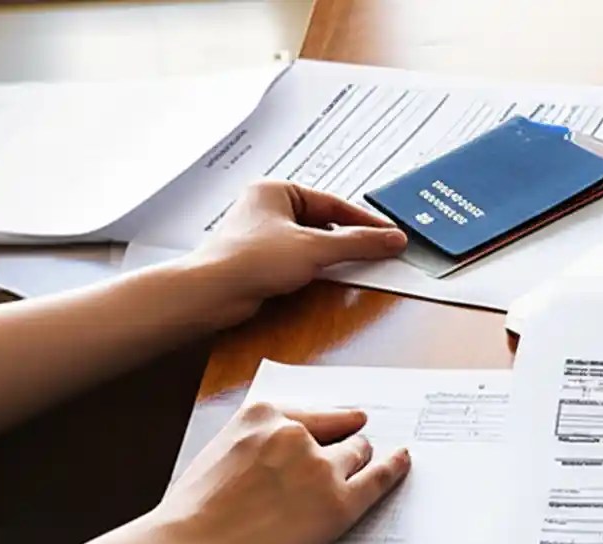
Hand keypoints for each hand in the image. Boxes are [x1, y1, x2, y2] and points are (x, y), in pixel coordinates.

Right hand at [147, 402, 411, 543]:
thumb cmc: (196, 510)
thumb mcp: (222, 448)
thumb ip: (259, 437)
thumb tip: (294, 438)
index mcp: (263, 415)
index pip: (315, 414)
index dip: (334, 423)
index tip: (350, 421)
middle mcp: (296, 434)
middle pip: (342, 432)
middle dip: (346, 443)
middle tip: (351, 454)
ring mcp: (320, 468)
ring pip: (359, 454)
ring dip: (360, 460)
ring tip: (364, 468)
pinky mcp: (338, 504)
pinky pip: (378, 479)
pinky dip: (394, 467)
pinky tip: (403, 461)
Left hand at [184, 180, 406, 322]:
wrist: (212, 294)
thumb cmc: (246, 260)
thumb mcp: (315, 248)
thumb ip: (358, 243)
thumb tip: (390, 239)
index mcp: (276, 190)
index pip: (334, 204)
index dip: (365, 221)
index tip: (389, 234)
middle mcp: (268, 209)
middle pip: (325, 222)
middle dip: (350, 238)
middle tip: (378, 249)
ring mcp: (264, 235)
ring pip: (313, 241)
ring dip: (333, 254)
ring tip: (354, 263)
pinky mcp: (262, 260)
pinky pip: (301, 259)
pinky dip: (318, 267)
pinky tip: (328, 276)